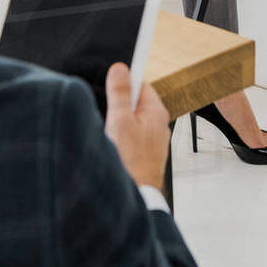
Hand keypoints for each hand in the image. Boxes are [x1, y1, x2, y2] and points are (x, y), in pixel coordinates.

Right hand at [104, 62, 170, 189]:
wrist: (137, 197)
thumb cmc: (130, 162)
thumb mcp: (120, 121)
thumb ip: (120, 93)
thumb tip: (120, 69)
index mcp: (156, 111)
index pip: (140, 84)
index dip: (124, 83)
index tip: (111, 83)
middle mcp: (159, 124)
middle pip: (136, 103)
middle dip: (120, 106)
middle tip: (107, 116)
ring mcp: (154, 140)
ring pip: (134, 121)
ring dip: (120, 124)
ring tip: (110, 135)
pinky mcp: (147, 154)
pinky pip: (134, 137)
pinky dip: (123, 139)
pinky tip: (114, 148)